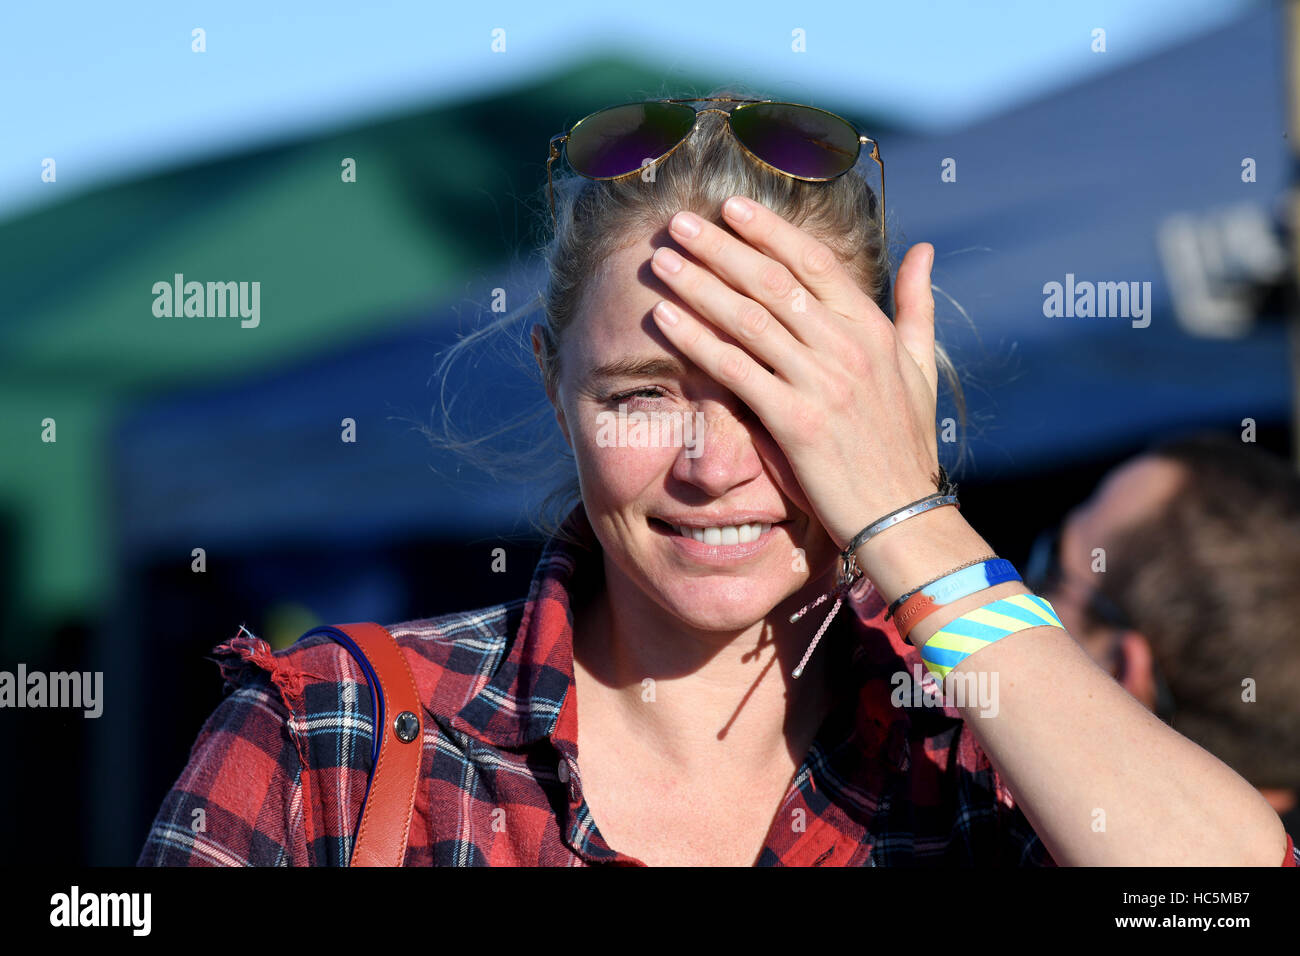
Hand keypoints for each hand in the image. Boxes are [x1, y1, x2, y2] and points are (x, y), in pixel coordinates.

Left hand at [648, 195, 940, 551]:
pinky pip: (736, 369)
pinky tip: (665, 317)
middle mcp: (846, 347)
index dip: (769, 231)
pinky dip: (697, 339)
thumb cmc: (907, 443)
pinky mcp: (795, 421)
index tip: (731, 208)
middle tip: (679, 223)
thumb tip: (923, 250)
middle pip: (772, 281)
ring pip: (749, 318)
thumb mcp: (921, 366)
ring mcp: (821, 382)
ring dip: (700, 284)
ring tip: (663, 261)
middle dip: (721, 247)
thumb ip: (917, 305)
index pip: (814, 263)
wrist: (904, 514)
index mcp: (872, 328)